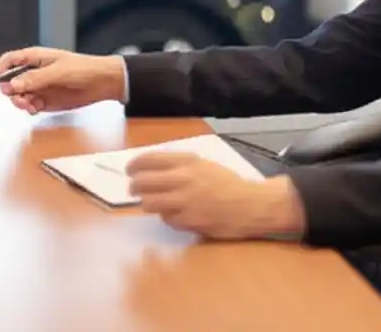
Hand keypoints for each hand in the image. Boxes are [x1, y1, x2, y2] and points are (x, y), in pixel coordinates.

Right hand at [0, 47, 125, 113]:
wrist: (103, 83)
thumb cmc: (84, 69)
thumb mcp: (57, 72)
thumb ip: (33, 79)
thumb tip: (12, 85)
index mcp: (35, 58)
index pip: (9, 61)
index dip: (0, 71)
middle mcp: (34, 72)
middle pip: (10, 82)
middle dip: (11, 91)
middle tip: (19, 98)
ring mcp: (39, 86)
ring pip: (18, 96)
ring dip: (20, 102)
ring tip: (30, 106)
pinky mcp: (45, 100)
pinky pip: (29, 105)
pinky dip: (29, 109)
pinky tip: (36, 109)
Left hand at [126, 153, 305, 239]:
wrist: (251, 205)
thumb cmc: (228, 183)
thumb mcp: (203, 165)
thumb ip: (179, 165)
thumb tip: (151, 169)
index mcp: (187, 162)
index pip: (149, 160)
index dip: (134, 165)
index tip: (129, 170)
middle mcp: (183, 179)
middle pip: (142, 182)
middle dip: (133, 186)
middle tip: (134, 189)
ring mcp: (185, 202)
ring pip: (149, 203)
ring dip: (148, 203)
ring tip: (152, 203)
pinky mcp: (189, 221)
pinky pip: (166, 219)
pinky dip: (167, 217)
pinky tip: (176, 215)